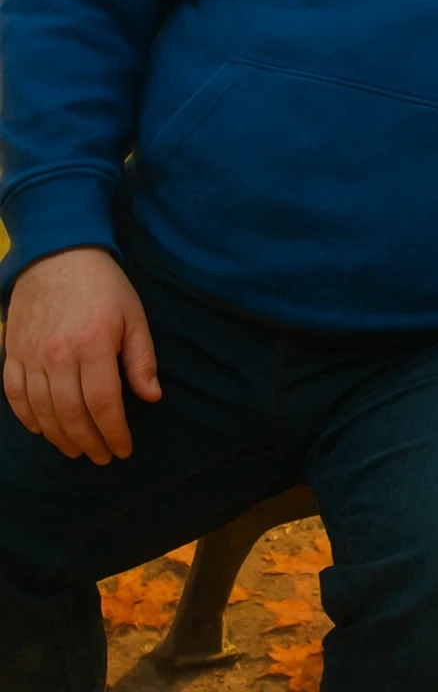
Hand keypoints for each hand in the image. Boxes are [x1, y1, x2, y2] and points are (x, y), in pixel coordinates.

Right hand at [2, 246, 161, 463]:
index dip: (114, 433)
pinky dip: (26, 417)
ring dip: (59, 437)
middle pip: (71, 415)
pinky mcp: (12, 350)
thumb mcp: (133, 315)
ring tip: (76, 449)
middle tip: (101, 457)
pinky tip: (40, 429)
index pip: (103, 405)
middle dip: (89, 442)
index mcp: (93, 345)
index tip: (123, 449)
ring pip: (41, 411)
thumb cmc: (103, 285)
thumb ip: (141, 358)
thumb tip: (152, 397)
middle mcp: (58, 355)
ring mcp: (30, 354)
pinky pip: (14, 394)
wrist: (58, 253)